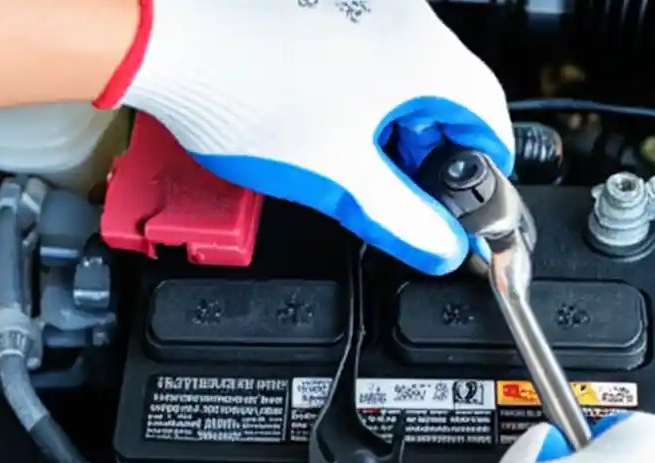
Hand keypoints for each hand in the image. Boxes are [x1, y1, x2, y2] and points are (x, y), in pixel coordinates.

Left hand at [94, 0, 513, 274]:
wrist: (166, 39)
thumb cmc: (239, 92)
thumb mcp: (334, 178)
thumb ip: (400, 220)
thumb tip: (440, 246)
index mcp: (419, 55)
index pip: (488, 118)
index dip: (483, 171)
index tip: (469, 203)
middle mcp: (400, 16)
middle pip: (449, 94)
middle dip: (432, 152)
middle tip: (406, 196)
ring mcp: (362, 3)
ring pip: (405, 74)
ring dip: (395, 124)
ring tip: (355, 162)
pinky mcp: (325, 4)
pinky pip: (368, 52)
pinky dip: (365, 93)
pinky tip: (327, 122)